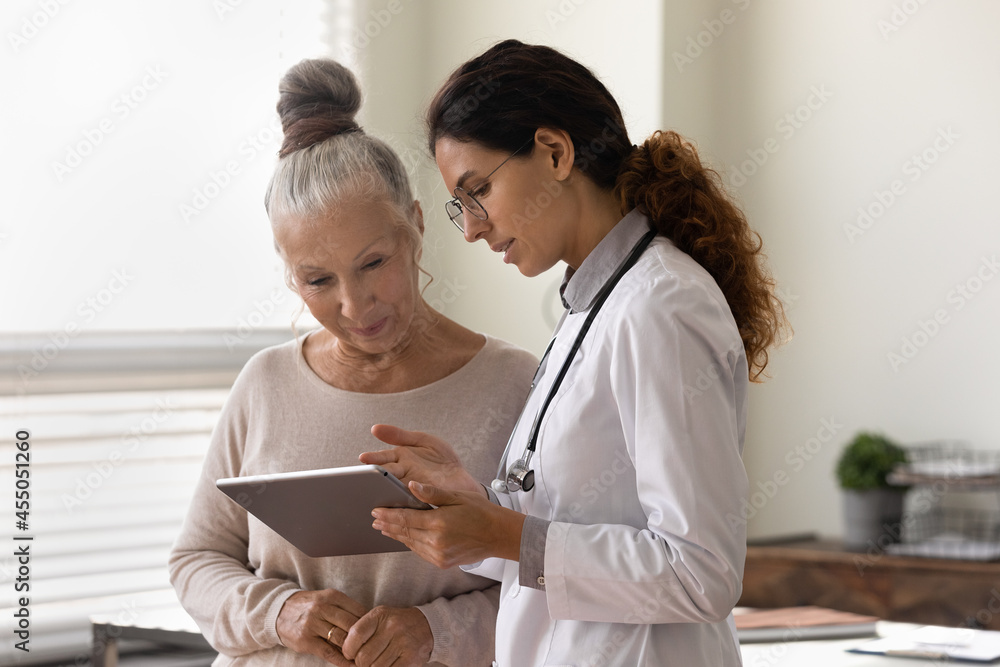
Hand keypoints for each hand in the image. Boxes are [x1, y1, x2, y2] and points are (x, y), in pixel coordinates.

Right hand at [275, 589, 367, 664]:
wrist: (279, 611)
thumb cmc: (309, 606)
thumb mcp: (326, 599)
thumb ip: (344, 608)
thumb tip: (368, 623)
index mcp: (331, 596)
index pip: (358, 610)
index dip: (369, 624)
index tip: (377, 633)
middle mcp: (322, 608)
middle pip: (352, 625)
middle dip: (364, 638)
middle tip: (374, 647)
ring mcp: (313, 624)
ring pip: (341, 639)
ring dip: (354, 650)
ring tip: (364, 657)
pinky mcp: (306, 640)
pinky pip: (328, 652)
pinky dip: (342, 660)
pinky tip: (351, 664)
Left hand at [342, 606, 432, 666]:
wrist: (427, 626)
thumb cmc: (397, 625)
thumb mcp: (380, 619)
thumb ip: (362, 632)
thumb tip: (344, 654)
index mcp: (380, 615)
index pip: (356, 634)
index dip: (348, 649)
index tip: (350, 654)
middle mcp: (392, 627)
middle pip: (363, 656)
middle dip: (360, 663)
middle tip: (365, 661)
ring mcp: (402, 642)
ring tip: (378, 662)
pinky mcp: (410, 658)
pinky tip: (387, 665)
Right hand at [362, 425, 483, 495]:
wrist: (462, 478)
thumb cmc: (442, 459)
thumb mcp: (422, 440)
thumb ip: (400, 435)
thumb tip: (374, 428)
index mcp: (400, 459)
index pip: (382, 458)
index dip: (373, 459)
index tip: (364, 458)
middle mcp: (402, 475)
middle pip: (385, 476)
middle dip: (376, 476)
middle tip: (366, 476)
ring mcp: (411, 489)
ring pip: (394, 490)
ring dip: (387, 490)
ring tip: (380, 489)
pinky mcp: (421, 501)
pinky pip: (409, 502)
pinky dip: (403, 502)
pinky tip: (400, 500)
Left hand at [372, 481, 524, 567]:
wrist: (499, 535)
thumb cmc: (480, 512)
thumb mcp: (457, 496)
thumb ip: (432, 493)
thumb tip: (410, 485)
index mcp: (438, 523)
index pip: (405, 519)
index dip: (388, 515)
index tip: (376, 511)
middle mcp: (436, 542)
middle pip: (404, 532)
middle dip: (388, 525)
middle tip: (375, 519)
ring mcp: (438, 555)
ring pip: (410, 543)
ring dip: (396, 535)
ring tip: (384, 528)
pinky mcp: (442, 562)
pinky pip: (420, 551)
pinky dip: (410, 543)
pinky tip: (405, 537)